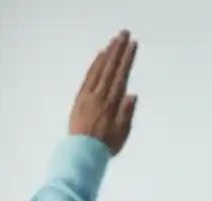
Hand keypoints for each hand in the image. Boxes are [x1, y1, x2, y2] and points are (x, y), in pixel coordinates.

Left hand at [68, 30, 138, 155]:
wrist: (80, 154)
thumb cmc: (104, 146)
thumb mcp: (122, 132)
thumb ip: (126, 113)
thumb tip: (132, 95)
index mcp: (111, 104)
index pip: (121, 76)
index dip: (127, 60)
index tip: (132, 46)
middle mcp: (99, 97)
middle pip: (110, 69)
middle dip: (117, 50)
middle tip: (123, 34)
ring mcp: (87, 97)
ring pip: (98, 71)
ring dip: (107, 55)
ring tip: (113, 41)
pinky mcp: (79, 100)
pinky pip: (87, 78)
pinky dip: (94, 66)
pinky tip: (99, 57)